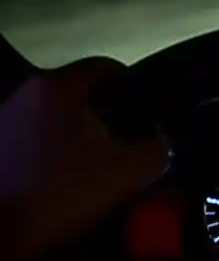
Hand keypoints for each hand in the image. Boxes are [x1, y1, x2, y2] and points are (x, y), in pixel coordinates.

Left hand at [0, 57, 168, 260]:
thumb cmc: (61, 193)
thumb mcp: (129, 173)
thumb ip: (158, 150)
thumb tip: (161, 143)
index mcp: (59, 87)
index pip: (107, 67)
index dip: (134, 86)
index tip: (147, 111)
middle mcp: (27, 93)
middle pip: (79, 94)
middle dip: (103, 116)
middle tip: (124, 144)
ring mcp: (2, 118)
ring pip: (54, 117)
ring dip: (74, 135)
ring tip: (92, 166)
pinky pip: (32, 139)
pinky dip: (49, 152)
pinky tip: (59, 180)